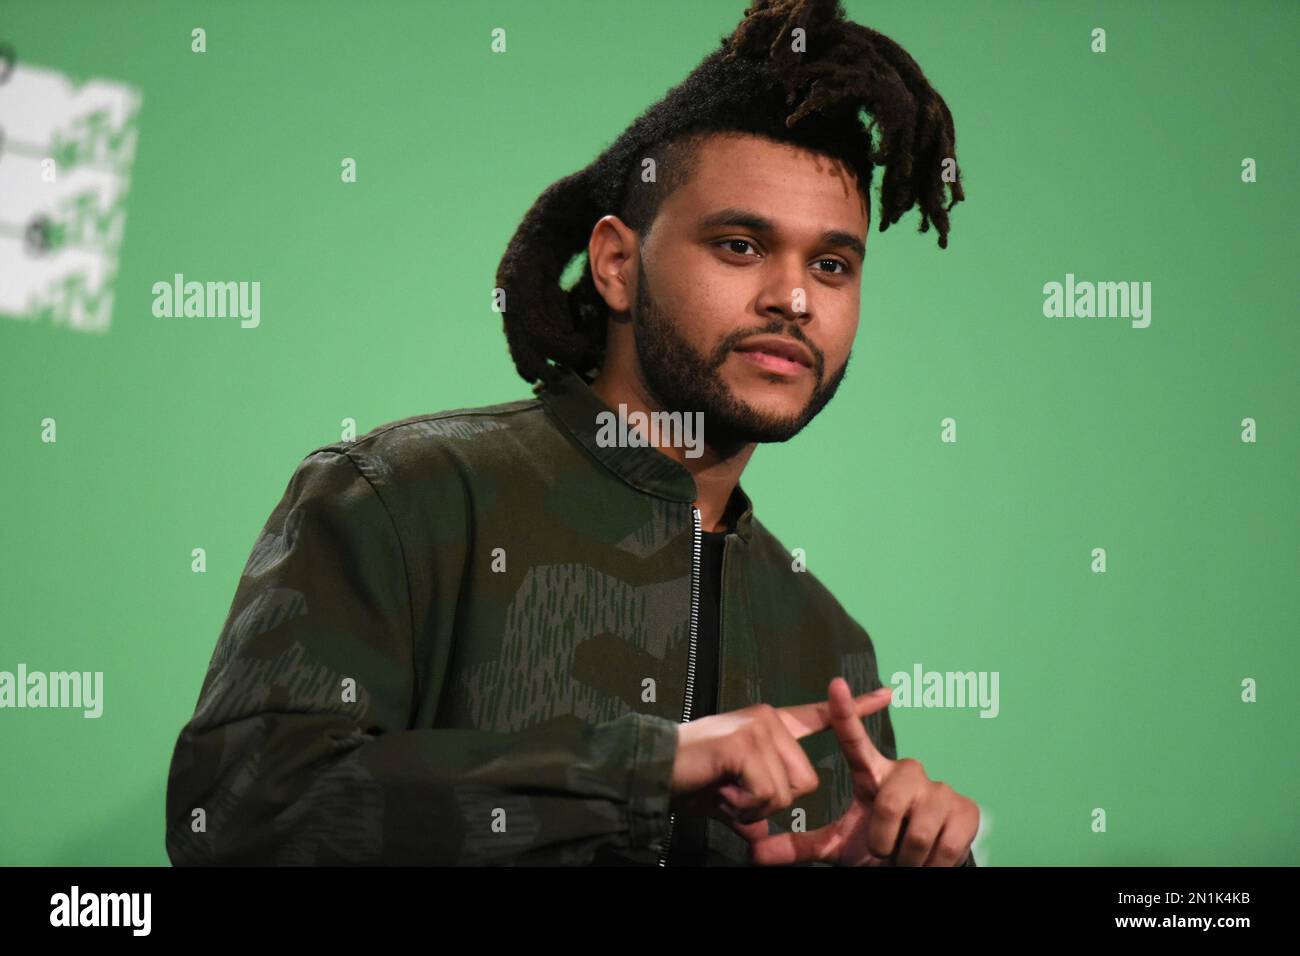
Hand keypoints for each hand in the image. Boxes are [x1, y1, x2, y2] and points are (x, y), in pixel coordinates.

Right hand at [670, 688, 894, 834]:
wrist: (652, 768)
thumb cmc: (688, 779)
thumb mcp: (731, 795)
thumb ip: (754, 808)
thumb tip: (761, 839)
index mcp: (769, 726)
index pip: (818, 716)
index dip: (854, 708)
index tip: (887, 694)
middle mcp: (768, 720)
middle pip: (806, 782)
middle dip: (772, 803)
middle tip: (733, 793)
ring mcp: (758, 728)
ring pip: (789, 792)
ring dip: (755, 806)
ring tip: (724, 789)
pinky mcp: (746, 743)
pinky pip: (768, 794)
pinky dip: (745, 806)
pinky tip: (722, 790)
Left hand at [741, 677, 978, 865]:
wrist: (924, 869)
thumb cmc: (879, 848)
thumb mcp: (839, 848)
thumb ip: (800, 846)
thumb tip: (756, 855)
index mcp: (874, 776)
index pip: (854, 740)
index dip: (845, 711)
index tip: (835, 684)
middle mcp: (907, 772)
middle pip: (889, 802)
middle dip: (883, 838)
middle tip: (884, 850)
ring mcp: (939, 788)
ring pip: (916, 830)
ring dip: (906, 857)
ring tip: (905, 856)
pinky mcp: (966, 809)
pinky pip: (945, 844)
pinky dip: (933, 864)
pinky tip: (931, 860)